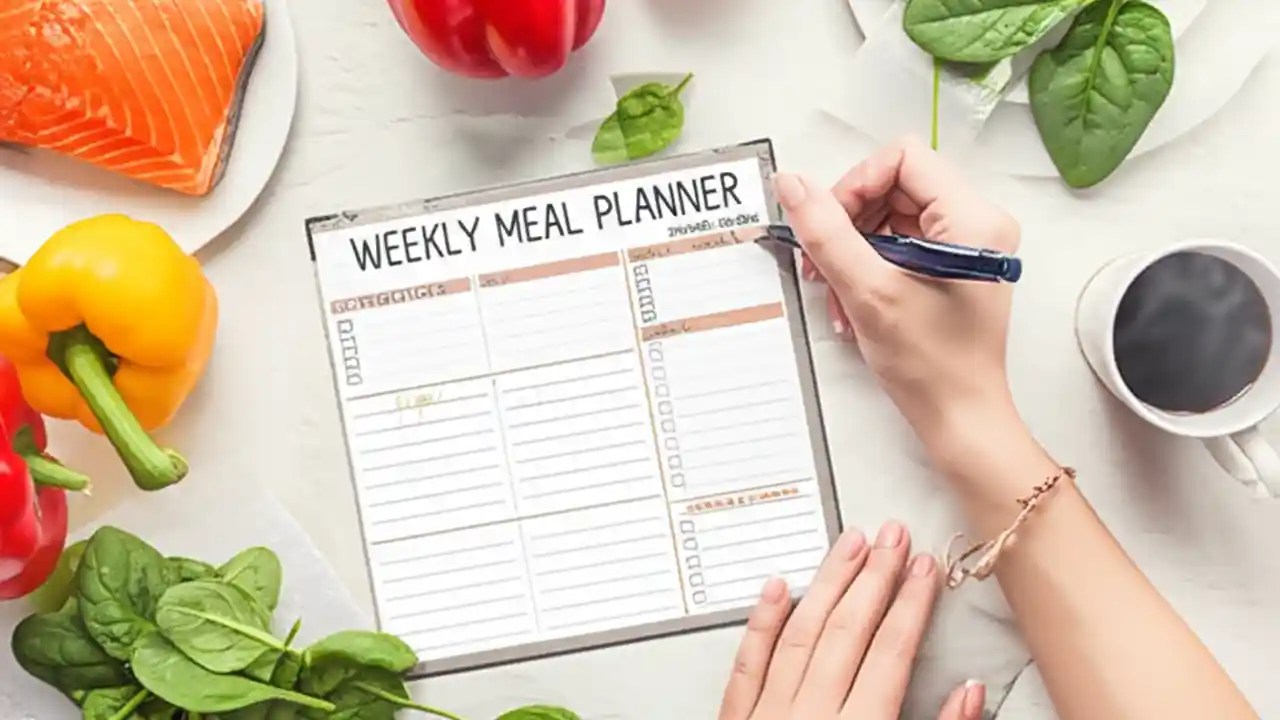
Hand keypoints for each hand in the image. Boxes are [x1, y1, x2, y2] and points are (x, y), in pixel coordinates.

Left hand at [718, 523, 984, 719]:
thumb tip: (971, 695)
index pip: (891, 652)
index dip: (912, 604)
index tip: (926, 568)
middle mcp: (809, 719)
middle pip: (847, 631)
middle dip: (875, 578)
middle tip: (893, 536)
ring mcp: (767, 718)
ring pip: (800, 634)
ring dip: (827, 583)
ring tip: (849, 545)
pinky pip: (747, 663)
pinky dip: (763, 622)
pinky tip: (777, 586)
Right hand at [774, 137, 1021, 468]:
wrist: (959, 416)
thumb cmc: (932, 365)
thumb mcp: (869, 292)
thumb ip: (827, 233)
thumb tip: (792, 185)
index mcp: (973, 219)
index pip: (903, 158)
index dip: (856, 184)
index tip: (831, 224)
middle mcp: (976, 223)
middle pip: (894, 184)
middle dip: (850, 222)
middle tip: (823, 262)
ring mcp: (964, 244)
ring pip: (890, 214)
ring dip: (852, 248)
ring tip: (835, 290)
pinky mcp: (950, 265)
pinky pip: (898, 242)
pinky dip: (867, 265)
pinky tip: (852, 300)